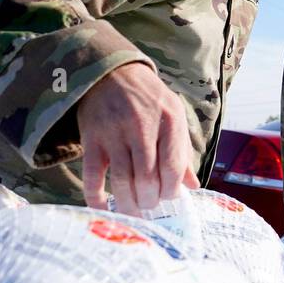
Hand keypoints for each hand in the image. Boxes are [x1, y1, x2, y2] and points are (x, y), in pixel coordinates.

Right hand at [77, 62, 199, 214]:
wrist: (112, 72)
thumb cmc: (149, 99)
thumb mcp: (174, 115)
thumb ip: (182, 150)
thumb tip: (192, 186)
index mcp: (168, 121)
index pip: (172, 166)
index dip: (171, 189)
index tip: (169, 197)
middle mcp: (141, 126)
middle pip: (148, 177)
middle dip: (151, 199)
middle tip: (150, 205)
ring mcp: (114, 133)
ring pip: (122, 180)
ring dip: (129, 202)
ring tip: (134, 210)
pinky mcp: (91, 138)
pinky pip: (92, 175)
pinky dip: (96, 196)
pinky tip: (104, 207)